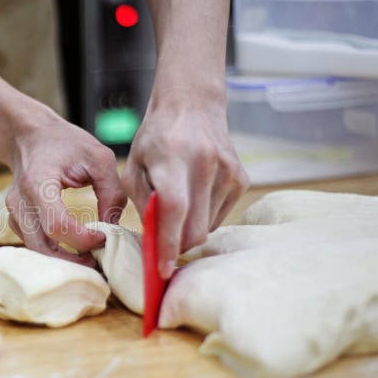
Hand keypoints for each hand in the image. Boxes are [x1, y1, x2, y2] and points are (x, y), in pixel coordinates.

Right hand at [5, 105, 125, 265]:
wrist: (29, 135)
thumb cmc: (64, 143)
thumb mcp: (98, 157)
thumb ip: (112, 191)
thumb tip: (113, 226)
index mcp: (38, 183)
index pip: (58, 225)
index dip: (83, 239)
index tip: (104, 237)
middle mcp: (20, 201)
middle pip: (42, 245)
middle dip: (72, 259)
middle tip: (98, 262)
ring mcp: (14, 211)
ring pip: (36, 249)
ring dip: (62, 259)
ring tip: (88, 258)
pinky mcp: (15, 218)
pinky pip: (33, 242)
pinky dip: (52, 250)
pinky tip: (72, 249)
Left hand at [121, 89, 248, 278]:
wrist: (192, 106)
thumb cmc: (155, 140)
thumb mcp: (135, 166)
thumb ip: (141, 203)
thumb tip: (152, 241)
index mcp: (172, 157)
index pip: (174, 209)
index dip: (168, 243)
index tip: (162, 270)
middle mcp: (205, 164)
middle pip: (195, 227)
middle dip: (177, 246)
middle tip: (162, 249)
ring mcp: (228, 172)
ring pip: (208, 227)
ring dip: (188, 230)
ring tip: (176, 207)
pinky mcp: (242, 179)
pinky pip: (219, 217)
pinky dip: (202, 218)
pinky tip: (194, 197)